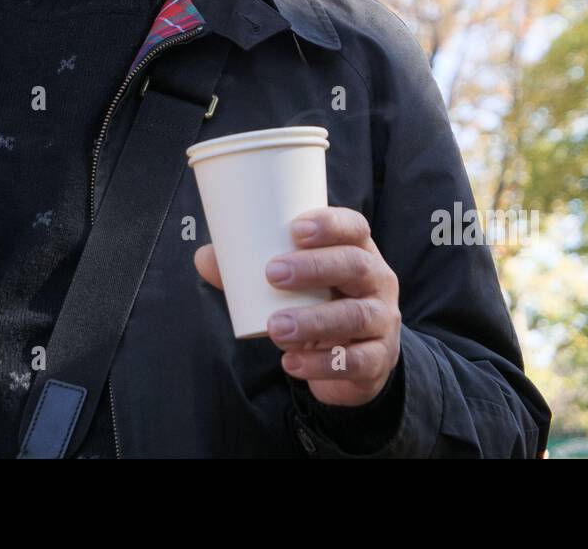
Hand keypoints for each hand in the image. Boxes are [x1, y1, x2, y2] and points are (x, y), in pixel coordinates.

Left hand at [194, 206, 401, 406]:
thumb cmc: (318, 302)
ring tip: (275, 328)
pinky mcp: (378, 358)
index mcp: (358, 250)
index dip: (330, 224)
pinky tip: (292, 362)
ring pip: (356, 316)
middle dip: (315, 267)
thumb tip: (205, 257)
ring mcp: (382, 320)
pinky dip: (322, 364)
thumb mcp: (294, 283)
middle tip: (273, 274)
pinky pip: (356, 361)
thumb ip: (249, 270)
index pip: (355, 227)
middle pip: (356, 266)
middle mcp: (377, 281)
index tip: (295, 228)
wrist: (355, 358)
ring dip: (313, 321)